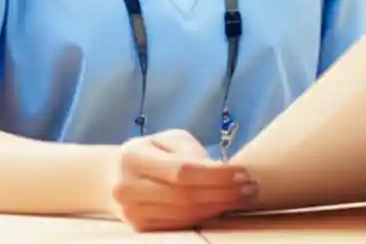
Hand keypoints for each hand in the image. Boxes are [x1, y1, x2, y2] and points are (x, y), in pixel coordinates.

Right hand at [102, 129, 257, 230]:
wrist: (114, 176)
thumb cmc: (151, 152)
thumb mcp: (168, 139)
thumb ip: (190, 150)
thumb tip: (218, 169)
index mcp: (133, 158)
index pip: (181, 171)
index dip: (216, 175)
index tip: (243, 172)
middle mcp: (128, 188)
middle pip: (185, 196)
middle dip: (223, 192)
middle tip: (251, 187)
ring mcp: (132, 212)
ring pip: (184, 214)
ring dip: (219, 207)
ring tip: (244, 197)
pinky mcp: (141, 227)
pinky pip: (180, 224)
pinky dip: (206, 216)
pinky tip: (224, 206)